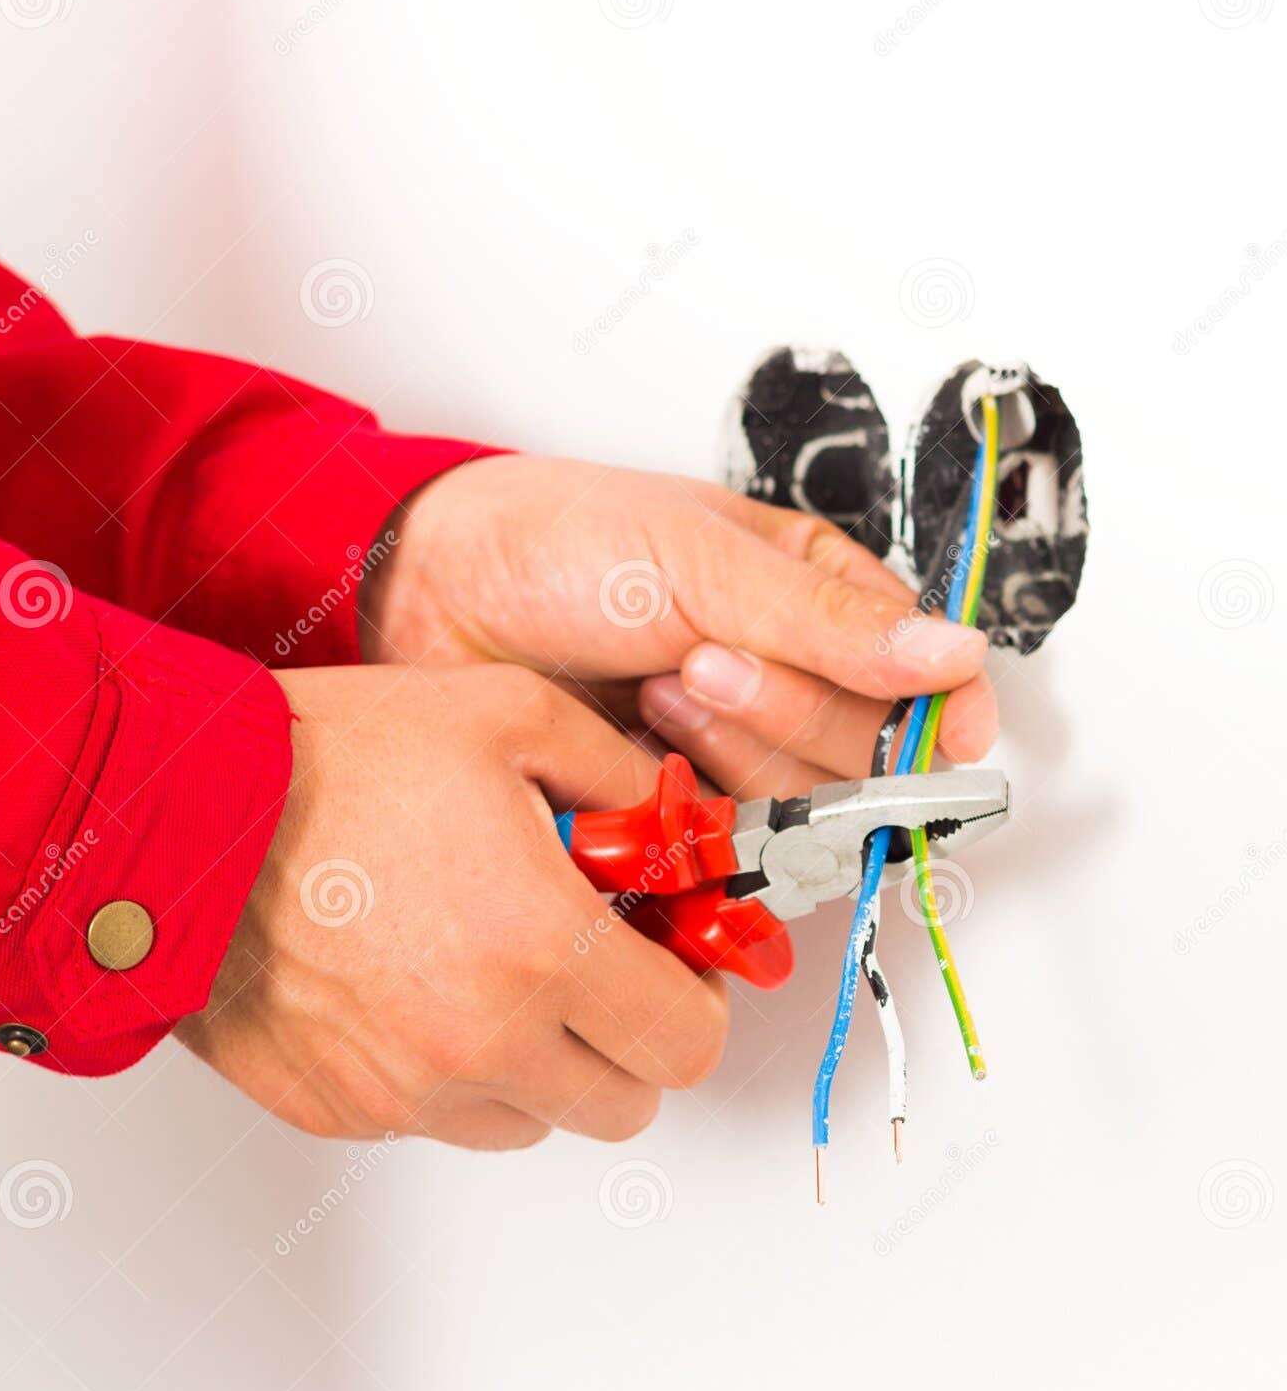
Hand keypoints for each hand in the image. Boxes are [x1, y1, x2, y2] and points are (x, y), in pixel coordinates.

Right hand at [176, 664, 726, 1147]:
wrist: (177, 818)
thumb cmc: (324, 764)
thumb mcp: (506, 716)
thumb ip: (618, 774)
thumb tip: (675, 822)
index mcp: (542, 949)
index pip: (687, 1041)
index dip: (695, 997)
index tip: (672, 959)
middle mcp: (482, 1044)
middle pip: (624, 1102)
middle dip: (626, 1034)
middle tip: (592, 963)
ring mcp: (408, 1093)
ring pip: (533, 1119)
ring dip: (539, 1059)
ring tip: (489, 965)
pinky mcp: (344, 1111)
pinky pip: (438, 1118)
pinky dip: (450, 1072)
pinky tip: (413, 984)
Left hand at [360, 455, 996, 797]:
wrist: (437, 599)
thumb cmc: (559, 543)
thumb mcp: (698, 558)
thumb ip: (826, 622)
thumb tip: (954, 656)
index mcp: (819, 599)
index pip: (930, 679)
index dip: (942, 715)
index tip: (933, 733)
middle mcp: (791, 681)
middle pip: (868, 754)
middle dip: (786, 712)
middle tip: (699, 659)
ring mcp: (735, 753)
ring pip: (805, 806)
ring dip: (731, 752)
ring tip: (654, 687)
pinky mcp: (681, 812)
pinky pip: (731, 846)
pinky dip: (692, 809)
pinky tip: (638, 753)